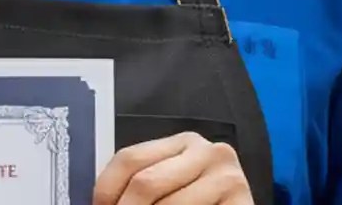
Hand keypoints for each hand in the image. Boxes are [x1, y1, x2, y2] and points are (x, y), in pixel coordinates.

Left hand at [93, 132, 252, 203]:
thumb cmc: (199, 204)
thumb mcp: (168, 188)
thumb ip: (139, 186)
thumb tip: (99, 203)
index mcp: (184, 142)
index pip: (129, 157)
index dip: (106, 189)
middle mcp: (209, 151)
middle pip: (145, 182)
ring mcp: (228, 177)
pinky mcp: (242, 202)